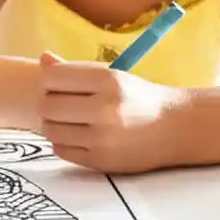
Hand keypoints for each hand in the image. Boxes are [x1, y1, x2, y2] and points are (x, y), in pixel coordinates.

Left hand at [37, 52, 187, 173]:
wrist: (175, 127)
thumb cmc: (138, 97)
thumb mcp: (112, 76)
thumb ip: (75, 70)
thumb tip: (44, 58)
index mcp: (108, 80)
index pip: (51, 78)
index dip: (50, 82)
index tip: (60, 86)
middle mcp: (104, 108)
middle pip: (46, 106)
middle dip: (49, 105)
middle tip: (63, 106)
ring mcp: (102, 138)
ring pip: (50, 130)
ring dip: (54, 125)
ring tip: (71, 122)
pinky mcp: (101, 161)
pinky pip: (60, 150)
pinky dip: (63, 143)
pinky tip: (79, 136)